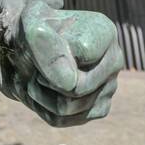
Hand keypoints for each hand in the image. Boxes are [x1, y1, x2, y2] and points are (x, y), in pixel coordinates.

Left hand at [0, 1, 122, 127]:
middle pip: (76, 88)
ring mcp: (109, 88)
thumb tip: (69, 83)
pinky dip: (41, 106)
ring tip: (37, 75)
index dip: (52, 50)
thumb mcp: (31, 25)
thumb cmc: (34, 31)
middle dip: (45, 77)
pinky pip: (61, 119)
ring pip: (67, 107)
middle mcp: (114, 61)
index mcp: (105, 33)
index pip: (82, 53)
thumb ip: (45, 45)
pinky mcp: (97, 109)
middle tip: (35, 62)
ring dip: (40, 92)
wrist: (29, 47)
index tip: (43, 39)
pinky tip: (42, 88)